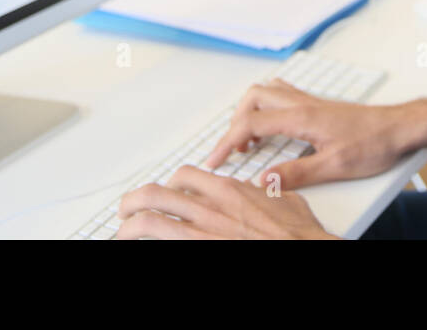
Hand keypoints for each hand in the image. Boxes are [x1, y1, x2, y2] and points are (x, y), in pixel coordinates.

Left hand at [114, 166, 336, 239]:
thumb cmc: (299, 234)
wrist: (304, 250)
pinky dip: (149, 246)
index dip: (171, 183)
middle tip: (128, 209)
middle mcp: (210, 210)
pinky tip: (141, 249)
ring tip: (122, 232)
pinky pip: (164, 246)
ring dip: (129, 226)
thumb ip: (267, 192)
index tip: (168, 191)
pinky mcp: (199, 251)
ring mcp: (202, 234)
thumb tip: (262, 189)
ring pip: (150, 222)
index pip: (186, 176)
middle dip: (135, 201)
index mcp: (229, 191)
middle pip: (156, 195)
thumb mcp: (287, 200)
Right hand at [202, 77, 407, 188]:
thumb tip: (265, 181)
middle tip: (232, 150)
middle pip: (253, 99)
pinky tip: (273, 127)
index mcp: (301, 117)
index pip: (250, 124)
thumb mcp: (334, 166)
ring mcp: (311, 101)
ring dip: (250, 113)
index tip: (216, 160)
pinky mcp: (318, 105)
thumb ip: (296, 173)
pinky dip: (268, 108)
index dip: (227, 142)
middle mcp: (303, 103)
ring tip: (249, 141)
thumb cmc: (374, 143)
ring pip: (267, 92)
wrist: (400, 127)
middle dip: (235, 123)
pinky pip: (282, 95)